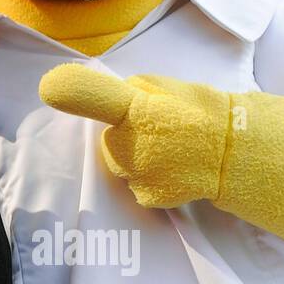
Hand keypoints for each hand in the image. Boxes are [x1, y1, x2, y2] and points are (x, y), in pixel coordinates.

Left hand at [38, 64, 230, 208]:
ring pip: (122, 165)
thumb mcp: (162, 86)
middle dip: (126, 136)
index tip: (48, 87)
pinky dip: (150, 179)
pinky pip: (136, 185)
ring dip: (137, 159)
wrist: (235, 153)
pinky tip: (174, 169)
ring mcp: (136, 174)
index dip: (73, 92)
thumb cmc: (200, 111)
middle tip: (160, 131)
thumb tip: (106, 101)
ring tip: (170, 151)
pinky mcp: (146, 197)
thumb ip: (128, 94)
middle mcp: (130, 143)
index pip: (98, 97)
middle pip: (110, 141)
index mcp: (136, 107)